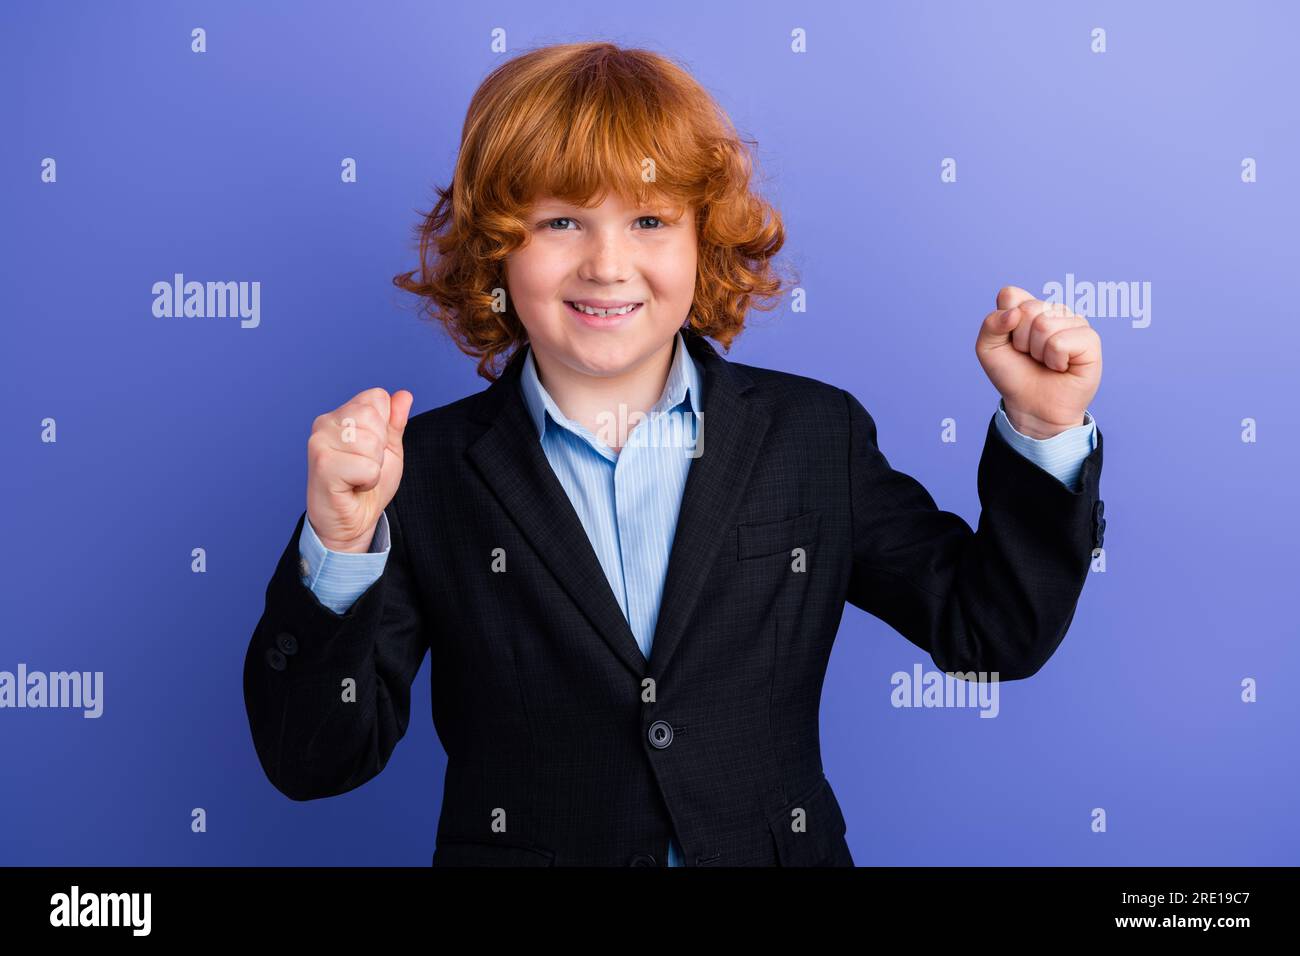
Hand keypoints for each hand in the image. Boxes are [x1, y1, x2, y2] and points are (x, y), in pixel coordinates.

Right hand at [306, 387, 413, 552]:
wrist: (350, 522)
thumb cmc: (365, 485)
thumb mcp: (388, 450)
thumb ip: (395, 422)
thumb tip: (404, 395)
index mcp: (340, 414)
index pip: (377, 396)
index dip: (385, 427)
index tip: (371, 450)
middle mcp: (325, 423)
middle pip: (374, 416)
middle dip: (380, 447)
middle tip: (363, 465)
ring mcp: (320, 443)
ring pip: (372, 442)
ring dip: (374, 466)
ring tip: (357, 476)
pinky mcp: (322, 465)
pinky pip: (367, 467)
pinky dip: (368, 481)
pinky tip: (352, 486)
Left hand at [976, 285, 1101, 438]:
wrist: (1031, 407)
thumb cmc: (1013, 376)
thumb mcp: (988, 349)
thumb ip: (991, 324)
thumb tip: (1015, 313)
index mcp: (1030, 306)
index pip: (1011, 295)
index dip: (1004, 323)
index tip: (1010, 342)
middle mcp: (1055, 310)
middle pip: (1028, 309)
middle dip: (1020, 340)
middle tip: (1029, 356)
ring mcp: (1075, 322)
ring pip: (1044, 324)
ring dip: (1037, 352)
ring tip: (1045, 362)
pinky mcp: (1090, 340)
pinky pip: (1060, 341)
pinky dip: (1054, 360)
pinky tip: (1060, 366)